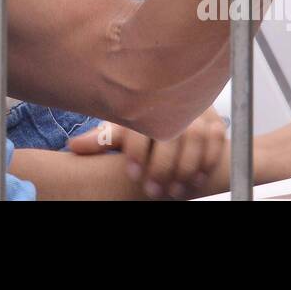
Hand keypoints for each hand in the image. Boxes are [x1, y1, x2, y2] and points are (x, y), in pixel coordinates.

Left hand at [68, 108, 227, 199]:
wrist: (175, 99)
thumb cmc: (142, 117)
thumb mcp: (121, 125)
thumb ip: (102, 138)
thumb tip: (73, 147)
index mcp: (146, 102)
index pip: (141, 123)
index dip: (137, 150)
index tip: (133, 174)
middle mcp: (173, 104)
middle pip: (171, 134)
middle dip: (162, 166)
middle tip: (152, 191)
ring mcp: (196, 111)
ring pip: (196, 139)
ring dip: (186, 168)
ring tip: (174, 192)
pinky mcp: (214, 120)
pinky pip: (217, 140)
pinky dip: (208, 161)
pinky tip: (197, 181)